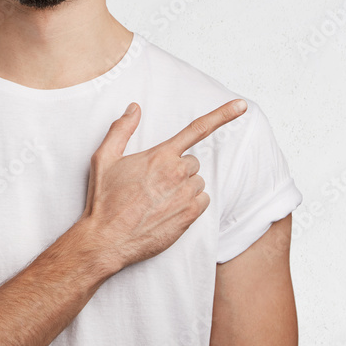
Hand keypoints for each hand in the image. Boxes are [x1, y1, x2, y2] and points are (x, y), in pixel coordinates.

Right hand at [80, 99, 247, 270]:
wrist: (106, 239)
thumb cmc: (105, 200)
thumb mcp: (104, 158)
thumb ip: (121, 129)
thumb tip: (134, 108)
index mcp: (161, 155)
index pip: (197, 129)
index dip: (223, 115)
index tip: (241, 106)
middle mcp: (177, 172)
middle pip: (192, 163)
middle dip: (178, 170)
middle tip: (155, 184)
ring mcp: (185, 195)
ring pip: (197, 182)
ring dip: (184, 188)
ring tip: (159, 200)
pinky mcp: (190, 215)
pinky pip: (203, 201)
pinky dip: (191, 204)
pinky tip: (169, 210)